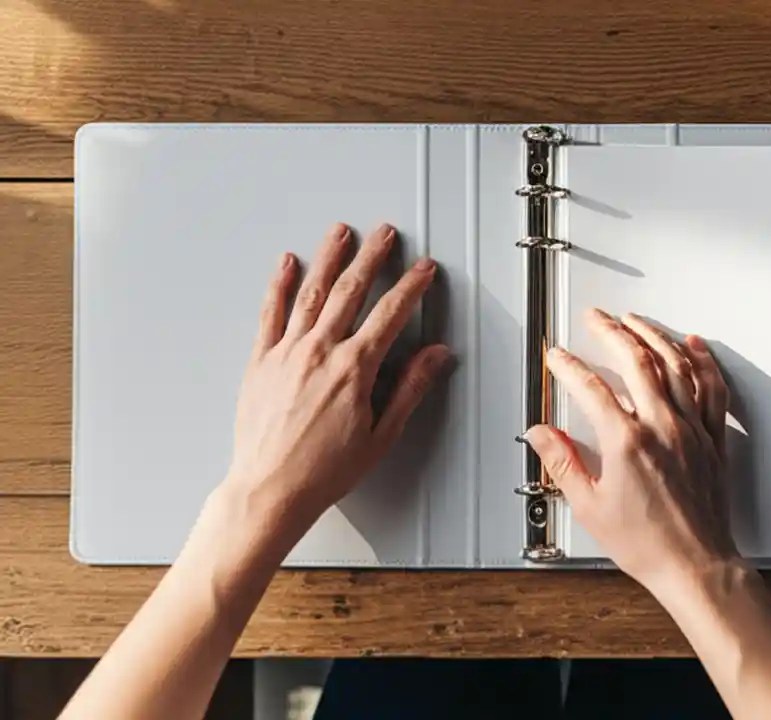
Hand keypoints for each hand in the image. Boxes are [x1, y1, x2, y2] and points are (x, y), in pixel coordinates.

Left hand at [224, 222, 450, 534]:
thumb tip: (436, 356)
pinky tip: (287, 264)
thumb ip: (409, 388)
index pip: (390, 314)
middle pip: (351, 290)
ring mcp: (286, 353)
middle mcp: (319, 352)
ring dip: (329, 258)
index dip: (411, 287)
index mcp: (354, 369)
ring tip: (341, 233)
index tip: (423, 270)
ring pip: (312, 292)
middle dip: (373, 257)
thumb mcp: (381, 434)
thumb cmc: (324, 471)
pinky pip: (271, 313)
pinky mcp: (260, 361)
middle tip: (385, 234)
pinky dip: (280, 285)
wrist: (270, 489)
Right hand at [523, 309, 737, 595]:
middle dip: (612, 332)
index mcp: (627, 443)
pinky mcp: (713, 438)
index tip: (558, 357)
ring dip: (653, 336)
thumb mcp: (590, 507)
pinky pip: (712, 388)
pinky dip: (703, 361)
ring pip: (676, 365)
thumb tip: (540, 434)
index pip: (591, 389)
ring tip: (636, 321)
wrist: (695, 564)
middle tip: (597, 318)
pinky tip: (693, 346)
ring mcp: (692, 429)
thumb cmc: (648, 544)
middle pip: (636, 362)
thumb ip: (562, 463)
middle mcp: (663, 428)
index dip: (570, 367)